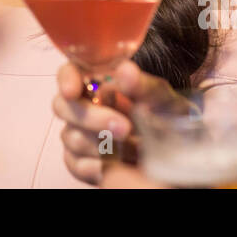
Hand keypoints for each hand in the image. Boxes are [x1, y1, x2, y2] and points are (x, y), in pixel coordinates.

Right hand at [54, 60, 175, 187]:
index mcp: (97, 81)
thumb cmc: (164, 117)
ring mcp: (79, 133)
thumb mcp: (160, 99)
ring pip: (71, 136)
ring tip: (135, 148)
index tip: (71, 91)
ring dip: (103, 145)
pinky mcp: (80, 161)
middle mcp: (83, 105)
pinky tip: (119, 164)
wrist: (173, 152)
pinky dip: (98, 166)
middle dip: (91, 118)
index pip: (69, 72)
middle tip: (124, 128)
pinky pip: (76, 164)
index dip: (66, 79)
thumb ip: (142, 85)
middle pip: (63, 106)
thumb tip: (126, 71)